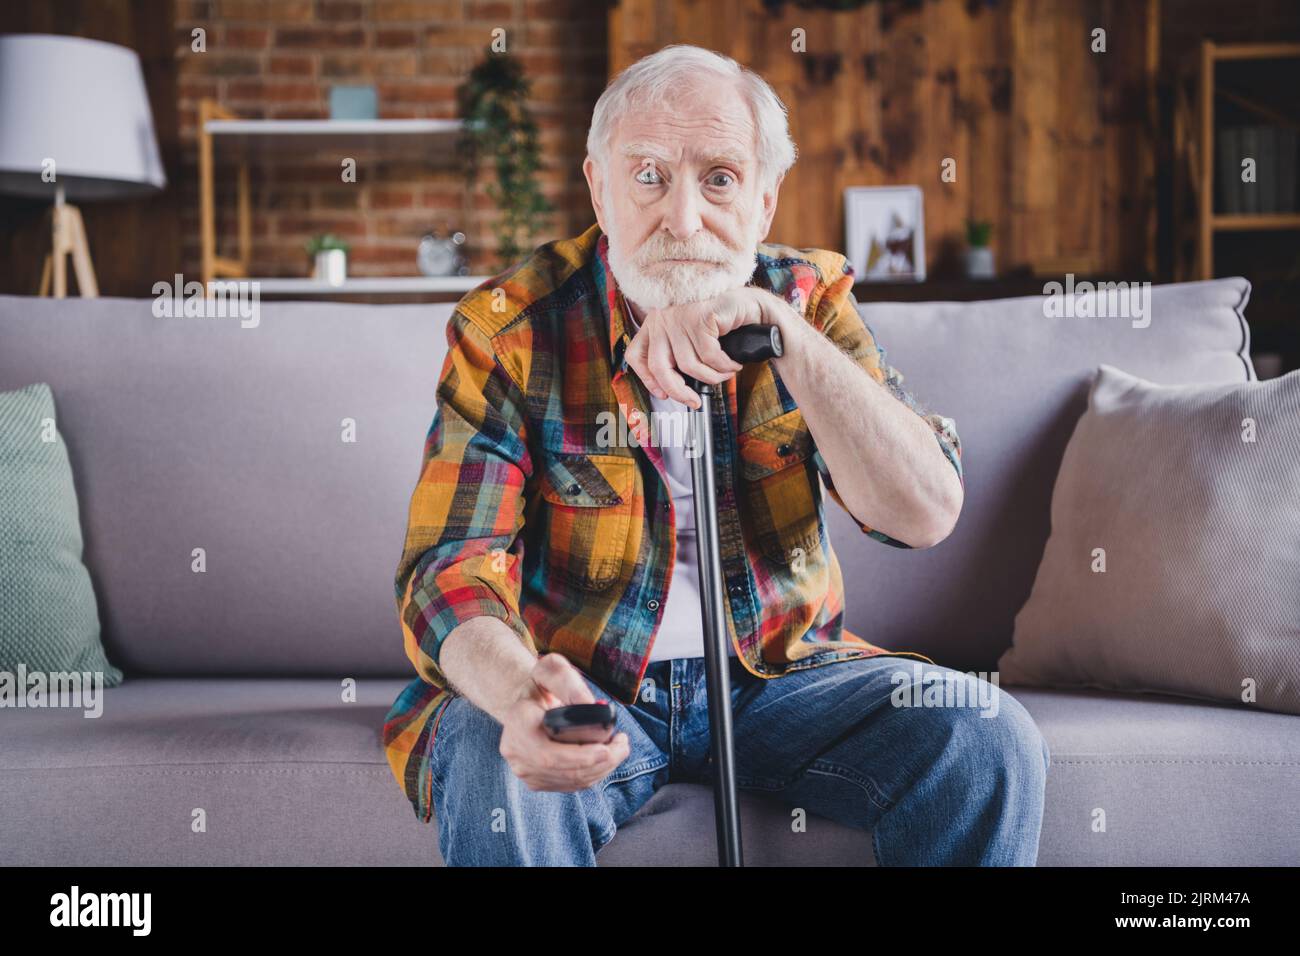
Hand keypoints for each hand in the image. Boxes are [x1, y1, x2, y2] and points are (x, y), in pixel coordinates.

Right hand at [498, 652, 630, 791]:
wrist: (525, 700)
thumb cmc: (541, 683)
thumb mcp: (552, 670)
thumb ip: (568, 683)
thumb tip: (590, 706)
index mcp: (518, 724)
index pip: (550, 755)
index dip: (582, 758)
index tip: (608, 748)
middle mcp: (516, 752)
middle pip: (565, 771)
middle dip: (601, 763)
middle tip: (622, 745)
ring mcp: (524, 770)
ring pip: (571, 781)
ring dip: (601, 769)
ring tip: (618, 749)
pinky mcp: (536, 780)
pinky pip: (570, 785)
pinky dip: (592, 774)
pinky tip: (604, 758)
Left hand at [624, 287, 769, 408]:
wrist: (749, 300)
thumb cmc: (721, 320)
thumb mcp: (690, 337)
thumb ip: (677, 354)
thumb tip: (673, 388)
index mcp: (656, 324)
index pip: (636, 355)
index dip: (647, 379)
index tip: (663, 394)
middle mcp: (663, 319)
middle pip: (659, 367)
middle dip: (679, 392)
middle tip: (694, 402)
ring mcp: (680, 317)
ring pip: (689, 365)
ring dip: (712, 377)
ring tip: (726, 374)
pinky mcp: (700, 317)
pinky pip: (709, 356)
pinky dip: (724, 366)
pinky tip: (733, 364)